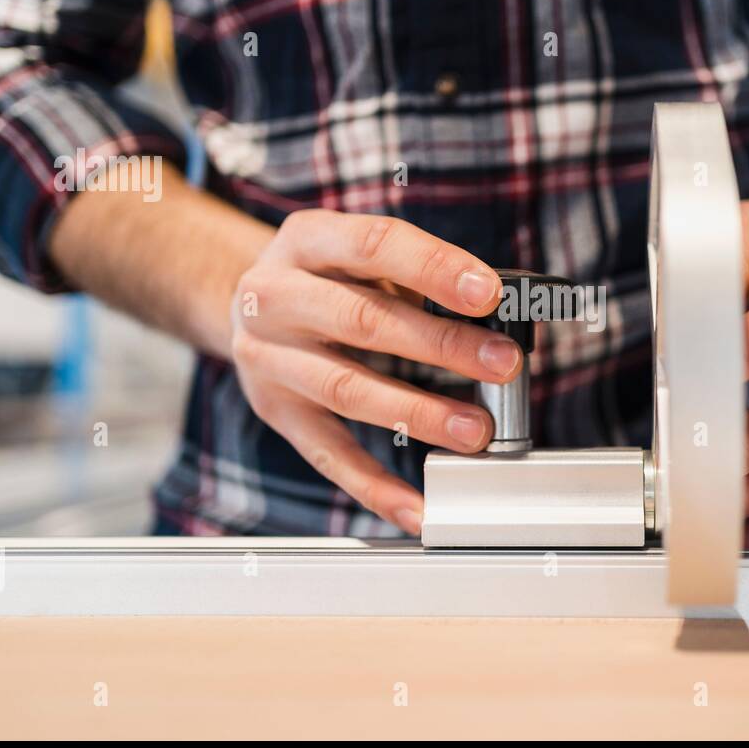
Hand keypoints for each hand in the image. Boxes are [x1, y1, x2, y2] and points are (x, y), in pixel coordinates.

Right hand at [229, 210, 522, 534]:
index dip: (434, 268)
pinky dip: (374, 486)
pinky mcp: (275, 411)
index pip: (374, 245)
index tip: (488, 292)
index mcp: (307, 240)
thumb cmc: (325, 276)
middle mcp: (275, 297)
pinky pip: (327, 455)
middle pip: (364, 321)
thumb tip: (495, 318)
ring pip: (347, 390)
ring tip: (475, 430)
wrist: (246, 302)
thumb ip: (415, 278)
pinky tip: (415, 507)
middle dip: (443, 344)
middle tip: (502, 363)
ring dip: (419, 415)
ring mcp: (269, 358)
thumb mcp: (358, 256)